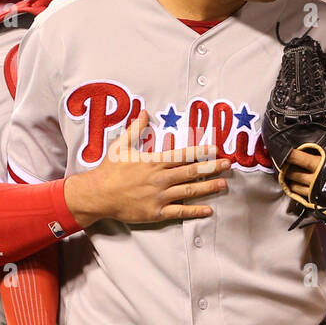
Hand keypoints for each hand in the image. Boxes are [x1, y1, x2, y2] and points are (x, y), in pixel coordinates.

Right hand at [64, 110, 230, 225]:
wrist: (98, 195)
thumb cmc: (109, 171)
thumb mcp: (120, 146)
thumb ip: (135, 129)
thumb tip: (144, 112)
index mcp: (154, 162)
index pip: (183, 155)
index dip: (201, 152)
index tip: (216, 149)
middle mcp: (160, 178)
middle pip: (191, 172)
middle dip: (212, 168)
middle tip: (227, 165)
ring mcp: (160, 196)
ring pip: (190, 191)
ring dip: (208, 187)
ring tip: (223, 185)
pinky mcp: (156, 212)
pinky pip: (180, 211)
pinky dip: (195, 211)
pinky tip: (208, 210)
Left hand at [282, 152, 325, 221]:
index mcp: (322, 165)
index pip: (298, 157)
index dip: (289, 154)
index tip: (283, 151)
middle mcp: (316, 180)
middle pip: (293, 173)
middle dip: (286, 169)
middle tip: (282, 164)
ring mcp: (317, 194)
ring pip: (296, 187)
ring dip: (290, 182)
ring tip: (287, 176)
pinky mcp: (320, 204)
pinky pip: (303, 200)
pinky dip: (297, 194)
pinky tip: (295, 190)